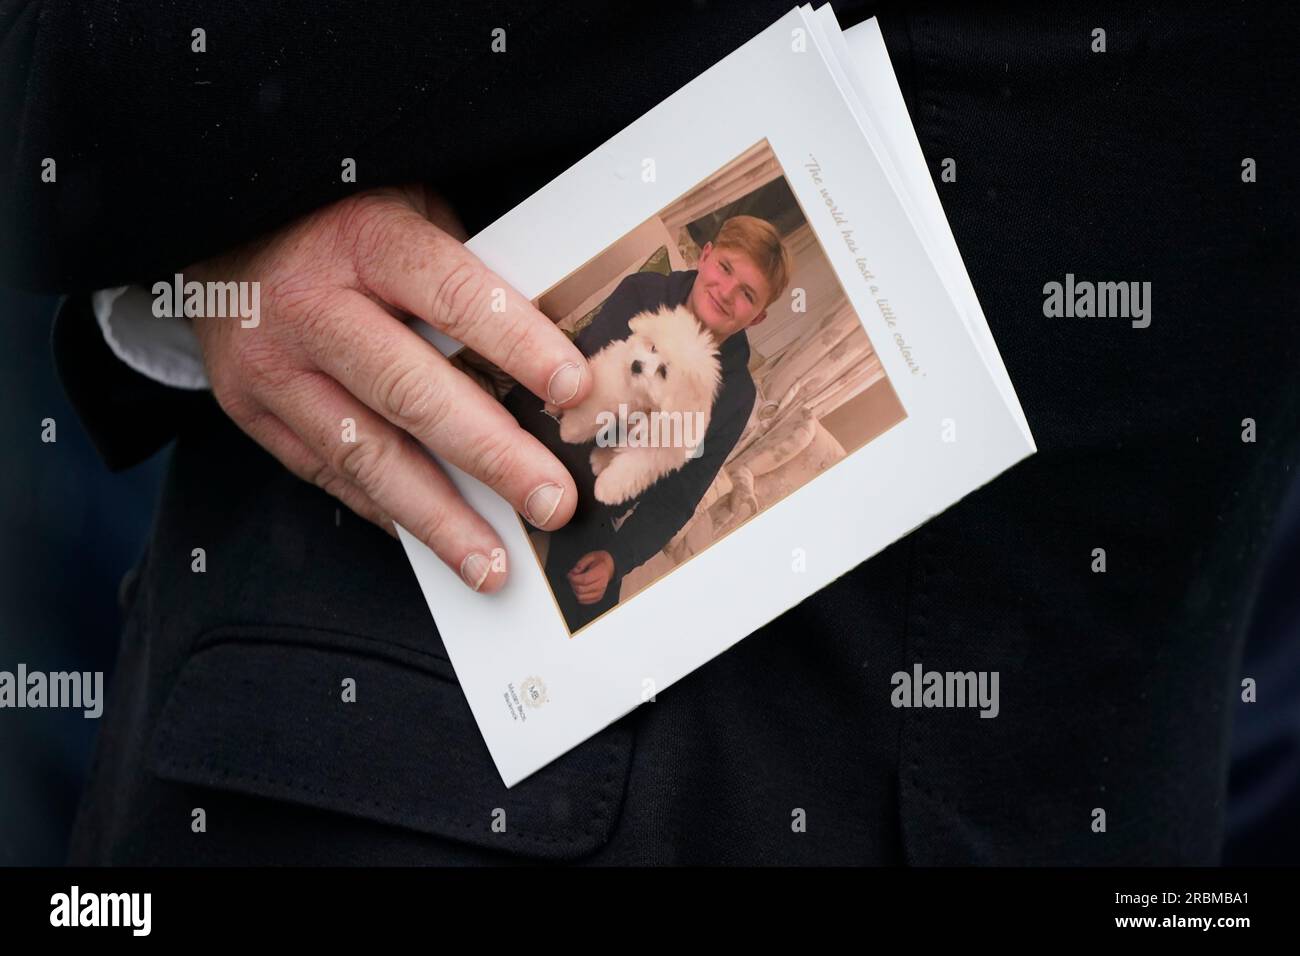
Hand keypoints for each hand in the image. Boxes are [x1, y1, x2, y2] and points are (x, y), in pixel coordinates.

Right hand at [188, 185, 591, 593]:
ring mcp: (273, 367)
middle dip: (491, 457)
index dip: (516, 343)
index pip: (452, 294)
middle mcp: (311, 307)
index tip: (574, 389)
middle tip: (552, 503)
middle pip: (411, 392)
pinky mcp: (250, 412)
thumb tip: (551, 359)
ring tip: (494, 566)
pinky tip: (436, 542)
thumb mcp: (410, 208)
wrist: (217, 229)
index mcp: (364, 239)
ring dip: (438, 519)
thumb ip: (468, 272)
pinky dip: (389, 513)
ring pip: (366, 455)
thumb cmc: (342, 218)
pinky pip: (329, 475)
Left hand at [567, 550, 615, 603]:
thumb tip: (574, 572)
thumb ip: (581, 563)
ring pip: (581, 597)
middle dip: (572, 584)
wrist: (609, 566)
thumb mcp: (590, 556)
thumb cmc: (599, 561)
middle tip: (572, 578)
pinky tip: (579, 588)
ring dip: (574, 590)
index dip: (573, 578)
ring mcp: (600, 592)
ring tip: (575, 583)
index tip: (569, 575)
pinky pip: (585, 601)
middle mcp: (602, 584)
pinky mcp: (598, 597)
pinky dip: (579, 596)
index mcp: (601, 572)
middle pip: (581, 589)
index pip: (584, 579)